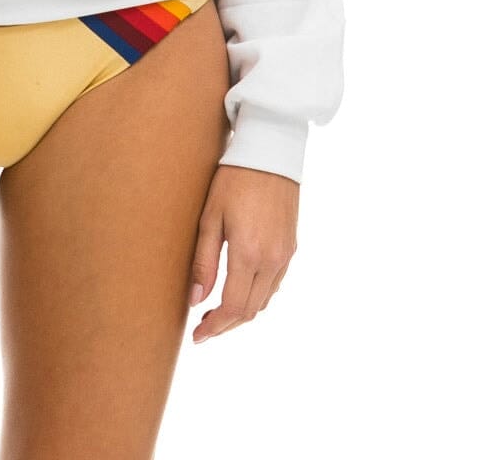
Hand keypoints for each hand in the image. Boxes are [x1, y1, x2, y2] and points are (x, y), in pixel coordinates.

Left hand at [188, 163, 297, 343]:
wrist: (270, 153)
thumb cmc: (234, 179)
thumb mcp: (210, 217)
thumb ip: (204, 261)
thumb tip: (195, 300)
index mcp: (249, 254)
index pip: (233, 307)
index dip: (215, 327)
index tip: (197, 336)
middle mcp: (272, 260)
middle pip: (250, 310)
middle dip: (226, 324)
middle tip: (204, 328)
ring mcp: (286, 255)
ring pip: (264, 300)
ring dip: (242, 312)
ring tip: (217, 313)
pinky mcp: (292, 247)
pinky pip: (274, 284)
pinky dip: (257, 296)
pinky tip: (240, 290)